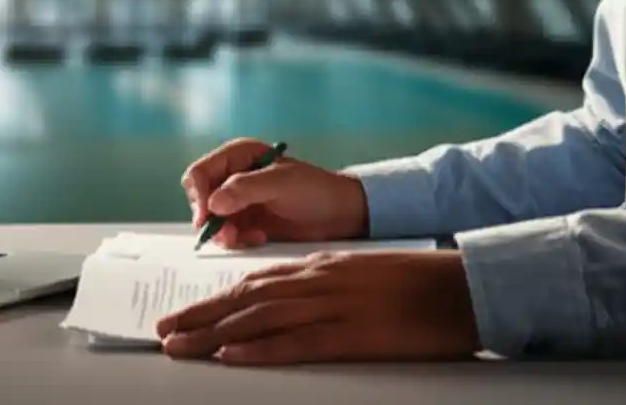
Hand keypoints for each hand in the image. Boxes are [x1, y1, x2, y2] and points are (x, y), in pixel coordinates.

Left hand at [155, 251, 480, 364]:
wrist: (462, 289)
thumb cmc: (415, 284)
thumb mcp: (357, 273)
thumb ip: (320, 282)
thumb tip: (282, 297)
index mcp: (318, 267)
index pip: (253, 280)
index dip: (214, 297)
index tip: (184, 310)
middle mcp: (316, 282)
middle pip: (244, 299)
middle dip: (199, 315)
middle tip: (163, 330)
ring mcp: (332, 308)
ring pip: (258, 319)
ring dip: (213, 334)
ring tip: (179, 346)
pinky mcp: (351, 336)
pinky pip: (296, 343)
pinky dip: (260, 350)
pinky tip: (231, 357)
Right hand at [182, 138, 368, 247]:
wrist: (340, 215)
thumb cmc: (314, 190)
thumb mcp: (281, 184)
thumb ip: (245, 189)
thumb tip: (212, 204)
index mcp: (237, 156)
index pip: (200, 172)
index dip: (199, 194)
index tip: (206, 218)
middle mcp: (231, 176)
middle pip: (199, 197)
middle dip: (209, 217)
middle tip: (228, 234)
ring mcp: (236, 201)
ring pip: (210, 219)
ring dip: (224, 232)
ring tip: (248, 238)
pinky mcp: (244, 222)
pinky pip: (226, 234)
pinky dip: (236, 240)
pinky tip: (258, 238)